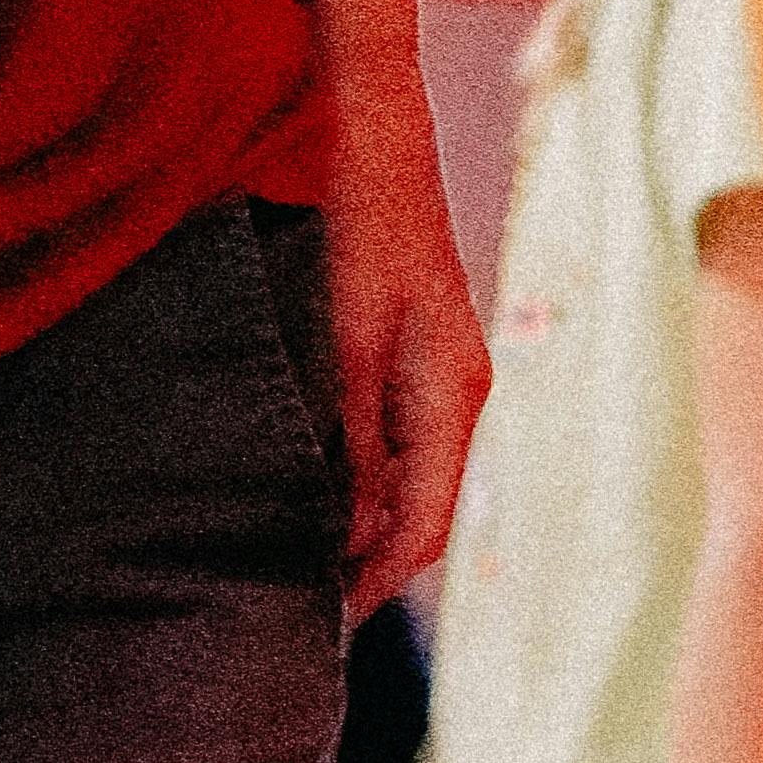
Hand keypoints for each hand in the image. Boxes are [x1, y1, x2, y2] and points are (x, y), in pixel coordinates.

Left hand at [324, 115, 488, 613]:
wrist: (379, 146)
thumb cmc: (357, 233)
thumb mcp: (340, 345)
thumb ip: (348, 440)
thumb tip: (346, 530)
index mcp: (451, 398)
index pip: (425, 523)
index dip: (378, 578)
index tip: (328, 617)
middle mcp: (460, 397)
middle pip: (425, 512)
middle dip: (373, 562)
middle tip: (305, 604)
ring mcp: (444, 380)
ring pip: (413, 481)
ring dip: (366, 524)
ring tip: (302, 561)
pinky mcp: (420, 364)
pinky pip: (402, 446)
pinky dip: (365, 482)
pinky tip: (317, 494)